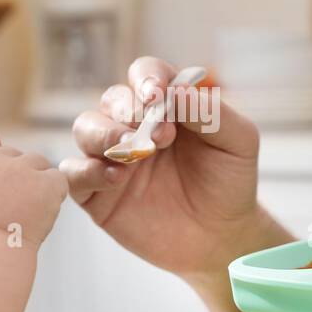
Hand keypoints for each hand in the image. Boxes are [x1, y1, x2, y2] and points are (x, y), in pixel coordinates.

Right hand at [0, 126, 67, 246]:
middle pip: (16, 155)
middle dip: (17, 175)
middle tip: (11, 206)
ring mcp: (23, 167)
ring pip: (38, 163)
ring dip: (37, 183)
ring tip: (26, 211)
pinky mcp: (47, 180)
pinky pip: (57, 178)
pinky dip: (54, 193)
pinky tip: (40, 211)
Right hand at [60, 57, 287, 287]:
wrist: (221, 237)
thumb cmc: (230, 182)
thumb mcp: (238, 141)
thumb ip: (211, 112)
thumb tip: (176, 90)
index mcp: (165, 106)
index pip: (145, 74)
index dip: (147, 78)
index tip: (158, 96)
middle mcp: (134, 125)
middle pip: (111, 98)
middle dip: (128, 110)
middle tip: (159, 137)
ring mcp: (112, 158)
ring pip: (85, 127)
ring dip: (103, 133)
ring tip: (132, 153)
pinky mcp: (97, 193)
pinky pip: (73, 172)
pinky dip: (86, 170)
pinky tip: (116, 179)